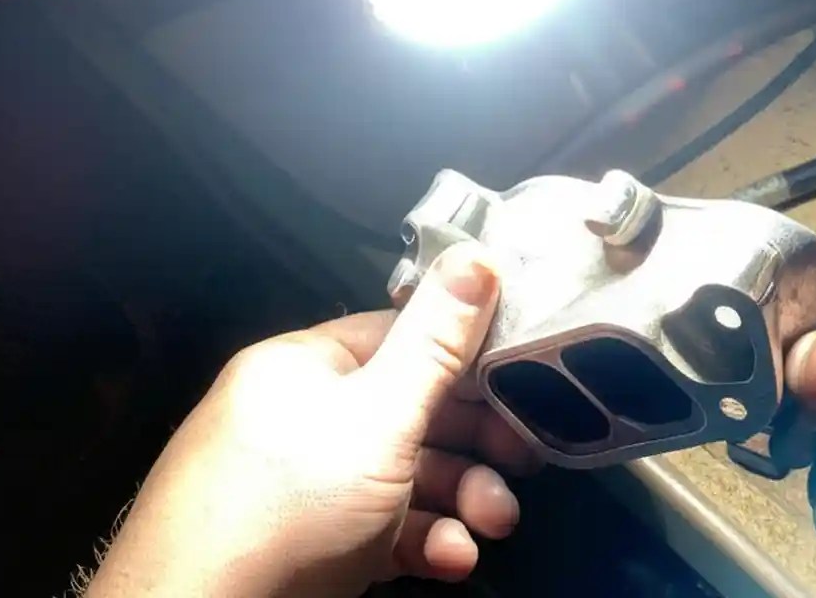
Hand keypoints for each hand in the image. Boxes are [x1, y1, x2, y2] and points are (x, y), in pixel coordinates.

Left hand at [87, 243, 536, 597]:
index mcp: (304, 368)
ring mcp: (301, 487)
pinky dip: (419, 540)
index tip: (524, 378)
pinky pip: (375, 527)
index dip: (465, 354)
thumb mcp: (379, 418)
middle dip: (474, 446)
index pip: (398, 337)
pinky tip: (450, 561)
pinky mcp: (308, 546)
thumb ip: (436, 343)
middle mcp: (299, 418)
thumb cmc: (291, 504)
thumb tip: (478, 253)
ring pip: (400, 478)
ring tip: (491, 528)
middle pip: (408, 413)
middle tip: (522, 466)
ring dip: (458, 501)